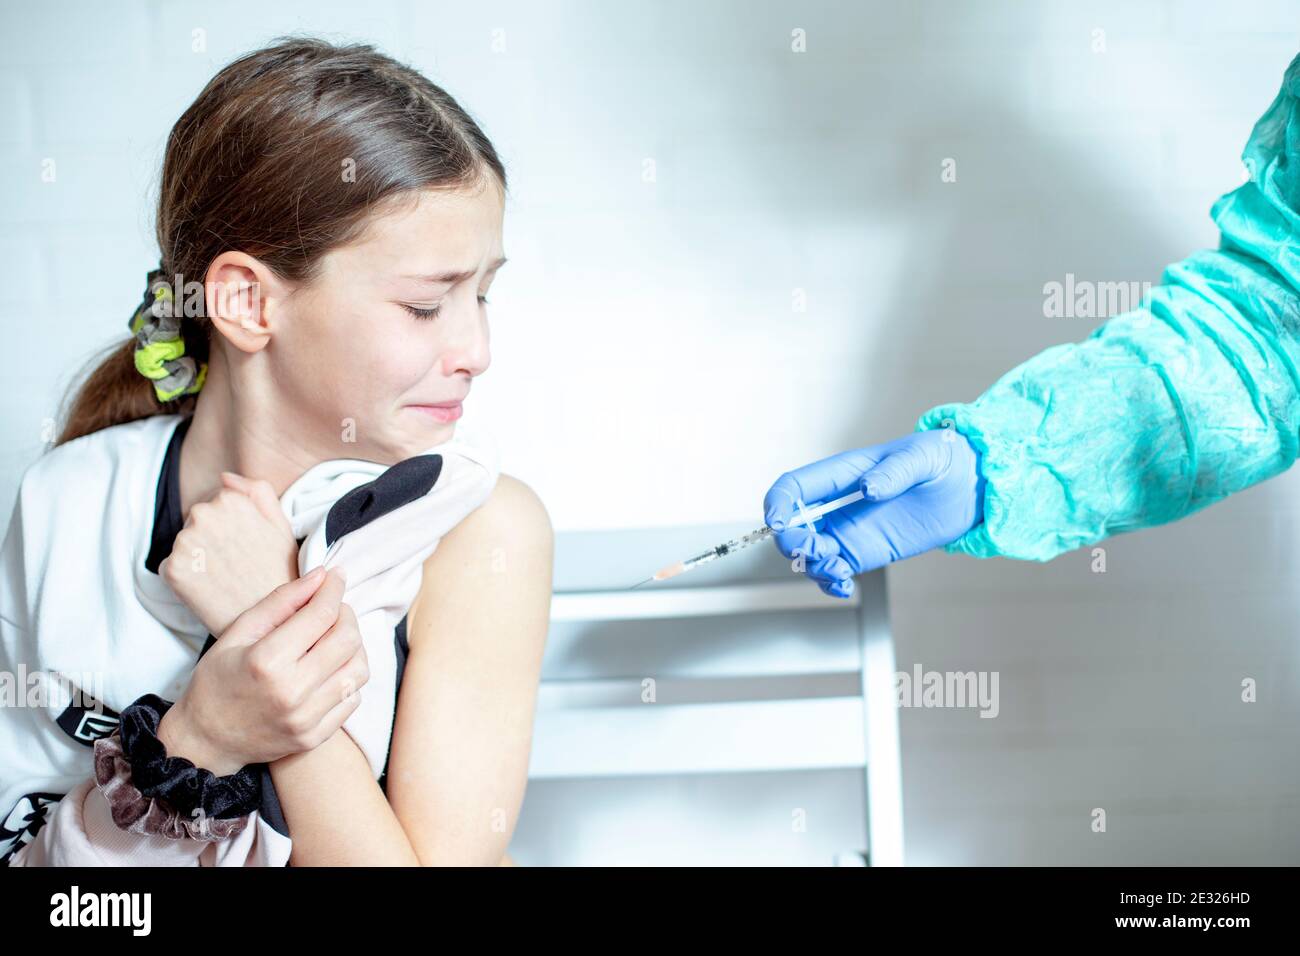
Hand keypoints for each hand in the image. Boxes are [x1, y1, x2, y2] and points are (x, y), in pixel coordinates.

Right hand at [158, 566, 367, 774]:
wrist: (205, 739)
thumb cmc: (218, 680)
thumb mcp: (238, 632)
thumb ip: (281, 601)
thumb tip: (320, 576)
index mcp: (268, 661)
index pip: (321, 615)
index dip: (333, 589)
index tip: (336, 576)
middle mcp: (292, 692)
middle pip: (348, 640)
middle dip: (346, 614)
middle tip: (332, 608)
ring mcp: (306, 719)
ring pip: (358, 669)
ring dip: (353, 646)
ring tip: (334, 638)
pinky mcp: (314, 737)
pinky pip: (353, 698)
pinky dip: (348, 677)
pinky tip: (330, 669)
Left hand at [160, 472, 299, 636]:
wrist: (272, 620)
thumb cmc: (279, 573)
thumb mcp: (281, 525)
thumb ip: (257, 491)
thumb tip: (224, 477)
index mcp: (230, 499)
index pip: (217, 503)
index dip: (232, 526)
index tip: (245, 546)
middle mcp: (203, 515)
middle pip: (197, 520)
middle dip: (212, 538)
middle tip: (235, 564)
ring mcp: (185, 542)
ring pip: (185, 544)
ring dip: (198, 558)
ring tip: (224, 577)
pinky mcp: (172, 569)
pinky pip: (172, 567)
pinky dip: (187, 578)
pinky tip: (209, 589)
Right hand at [762, 427, 984, 597]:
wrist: (969, 485)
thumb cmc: (943, 459)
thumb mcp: (922, 456)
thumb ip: (894, 471)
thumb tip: (869, 488)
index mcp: (842, 473)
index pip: (794, 487)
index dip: (778, 503)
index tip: (778, 523)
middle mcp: (837, 504)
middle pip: (792, 525)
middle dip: (791, 542)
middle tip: (814, 552)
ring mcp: (848, 531)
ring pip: (808, 553)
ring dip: (812, 566)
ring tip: (839, 572)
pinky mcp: (864, 553)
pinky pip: (834, 571)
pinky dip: (830, 582)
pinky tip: (845, 586)